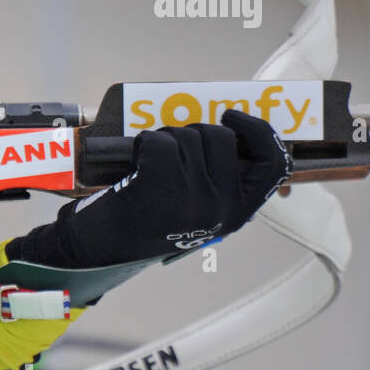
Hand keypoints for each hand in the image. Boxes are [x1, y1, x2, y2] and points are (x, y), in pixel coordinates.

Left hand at [6, 110, 290, 267]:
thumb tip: (231, 132)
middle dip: (192, 132)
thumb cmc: (143, 223)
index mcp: (236, 214)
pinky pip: (159, 141)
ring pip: (187, 136)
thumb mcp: (196, 210)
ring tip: (148, 164)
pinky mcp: (159, 187)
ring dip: (165, 138)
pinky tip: (135, 161)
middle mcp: (220, 208)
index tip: (233, 118)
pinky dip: (143, 142)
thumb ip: (219, 180)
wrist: (95, 251)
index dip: (259, 133)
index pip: (274, 164)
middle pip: (221, 138)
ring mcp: (191, 198)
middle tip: (170, 150)